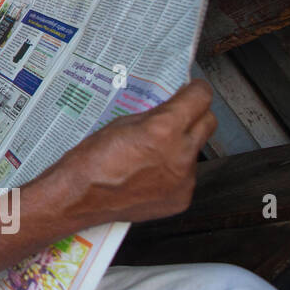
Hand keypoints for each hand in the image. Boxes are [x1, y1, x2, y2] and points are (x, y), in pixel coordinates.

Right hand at [53, 80, 216, 225]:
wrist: (80, 197)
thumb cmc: (92, 160)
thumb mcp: (122, 123)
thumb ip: (154, 116)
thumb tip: (171, 110)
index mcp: (164, 129)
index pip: (201, 98)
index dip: (196, 90)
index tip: (193, 90)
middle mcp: (181, 154)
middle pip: (208, 123)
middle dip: (196, 115)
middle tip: (179, 116)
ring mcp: (184, 180)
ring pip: (195, 152)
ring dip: (181, 147)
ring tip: (152, 153)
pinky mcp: (181, 198)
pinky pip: (186, 177)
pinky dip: (173, 172)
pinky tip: (150, 174)